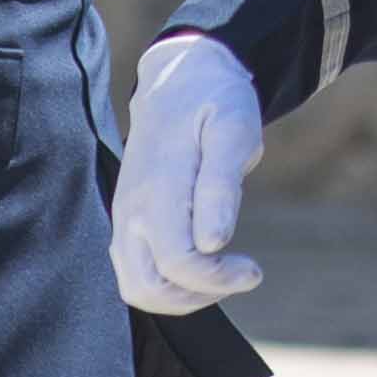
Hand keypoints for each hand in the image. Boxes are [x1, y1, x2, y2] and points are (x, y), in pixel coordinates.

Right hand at [113, 32, 266, 309]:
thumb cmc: (214, 102)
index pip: (177, 261)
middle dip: (198, 296)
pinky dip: (168, 283)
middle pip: (146, 288)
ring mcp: (124, 217)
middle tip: (240, 274)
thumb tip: (212, 242)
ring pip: (136, 287)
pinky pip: (135, 271)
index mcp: (158, 187)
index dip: (218, 278)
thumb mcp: (233, 128)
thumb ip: (220, 186)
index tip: (253, 270)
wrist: (178, 81)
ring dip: (181, 296)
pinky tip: (203, 262)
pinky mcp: (127, 222)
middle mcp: (131, 209)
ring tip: (222, 272)